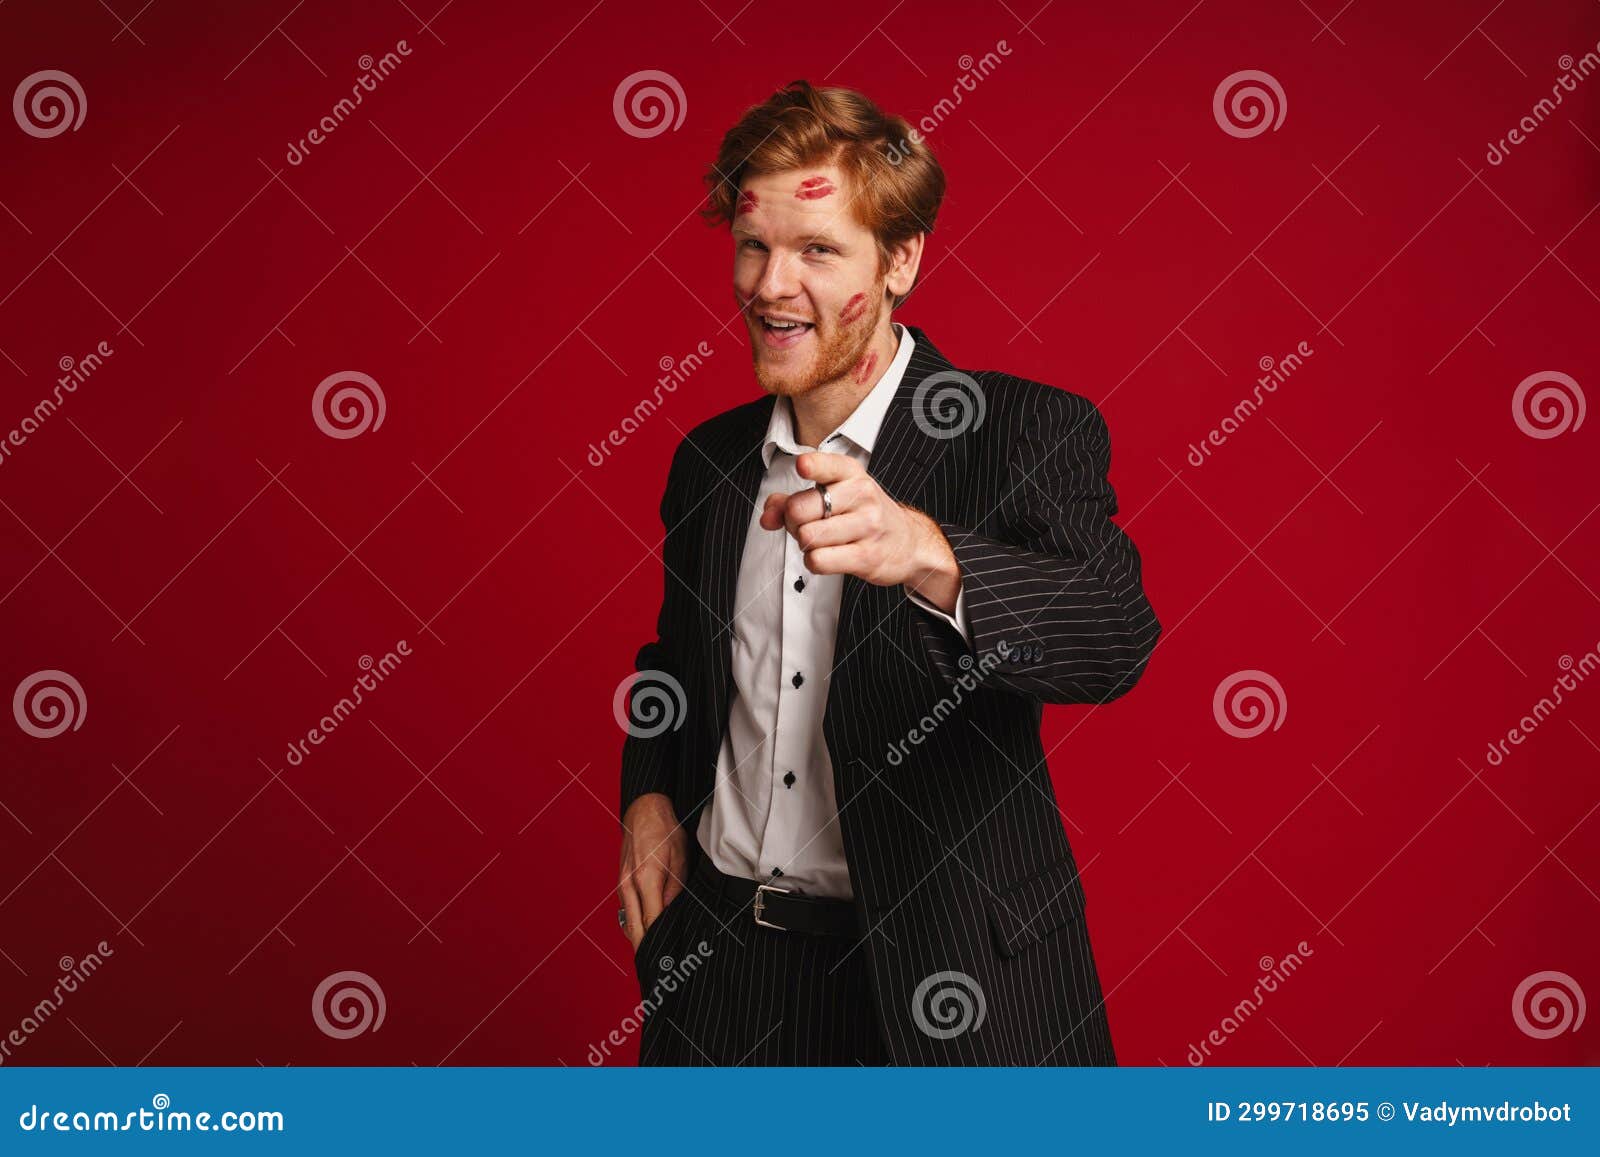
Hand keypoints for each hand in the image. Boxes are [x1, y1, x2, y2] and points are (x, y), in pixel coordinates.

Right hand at [618, 793, 687, 950]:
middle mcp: (629, 884)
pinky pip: (626, 910)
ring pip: (627, 921)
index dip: (658, 942)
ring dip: (639, 938)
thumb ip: (675, 890)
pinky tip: (648, 931)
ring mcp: (622, 884)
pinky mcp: (621, 882)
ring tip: (655, 956)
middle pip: (634, 928)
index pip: (650, 921)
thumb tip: (670, 915)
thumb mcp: (680, 860)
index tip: (667, 959)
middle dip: (645, 950)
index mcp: (647, 879)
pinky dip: (636, 923)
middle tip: (658, 969)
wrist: (644, 811)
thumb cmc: (666, 833)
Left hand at [759, 451, 961, 612]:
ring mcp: (867, 526)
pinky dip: (814, 561)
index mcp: (851, 473)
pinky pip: (818, 560)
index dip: (809, 466)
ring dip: (804, 544)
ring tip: (821, 541)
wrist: (908, 543)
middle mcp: (861, 495)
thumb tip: (767, 516)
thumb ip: (791, 500)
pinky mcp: (866, 557)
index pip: (824, 464)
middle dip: (792, 521)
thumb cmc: (861, 515)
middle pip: (800, 509)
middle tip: (806, 524)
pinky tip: (828, 556)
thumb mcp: (832, 496)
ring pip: (807, 537)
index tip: (802, 467)